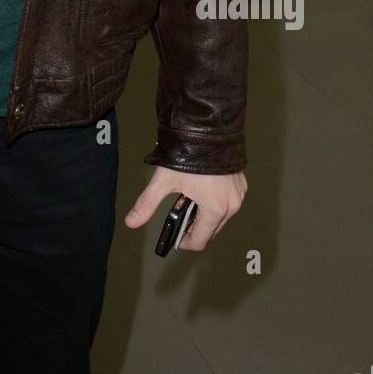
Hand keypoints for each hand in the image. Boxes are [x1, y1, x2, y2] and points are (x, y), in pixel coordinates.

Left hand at [124, 165, 246, 250]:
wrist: (210, 130)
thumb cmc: (188, 156)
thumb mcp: (164, 181)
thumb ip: (147, 204)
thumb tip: (131, 222)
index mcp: (215, 210)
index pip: (200, 241)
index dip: (185, 243)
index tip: (176, 239)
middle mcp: (231, 206)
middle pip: (211, 230)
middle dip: (194, 228)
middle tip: (179, 218)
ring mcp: (238, 194)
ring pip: (221, 217)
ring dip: (206, 215)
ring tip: (189, 201)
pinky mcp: (241, 184)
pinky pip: (229, 202)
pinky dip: (217, 202)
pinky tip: (203, 190)